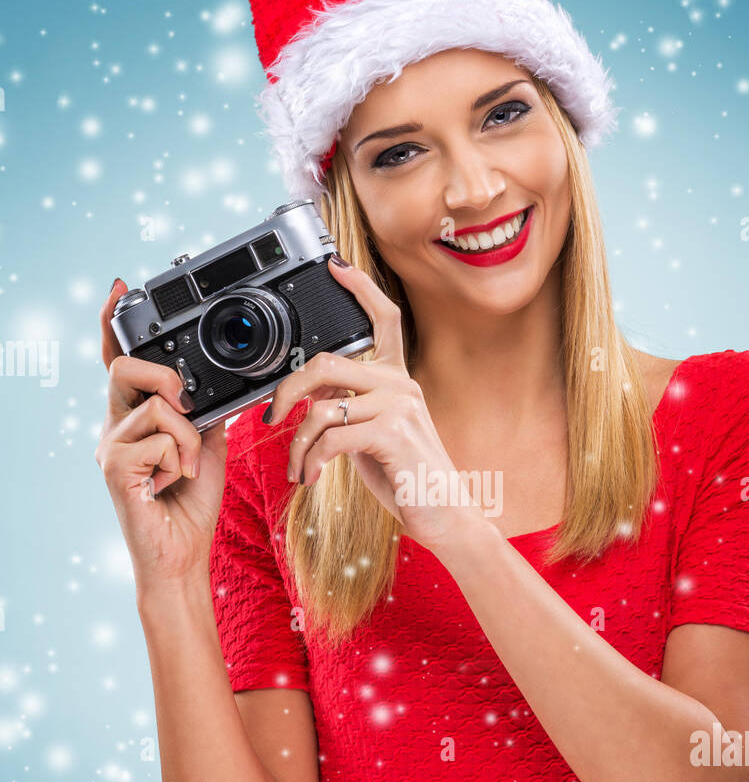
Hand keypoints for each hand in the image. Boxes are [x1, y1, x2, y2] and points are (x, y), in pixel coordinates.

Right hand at [95, 279, 228, 593]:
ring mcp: (111, 447)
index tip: (119, 287)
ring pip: (157, 407)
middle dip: (166, 378)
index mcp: (135, 416)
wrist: (183, 553)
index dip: (113, 323)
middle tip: (187, 407)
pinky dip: (181, 458)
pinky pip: (159, 438)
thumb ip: (205, 408)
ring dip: (188, 437)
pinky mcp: (115, 469)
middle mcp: (115, 426)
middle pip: (126, 367)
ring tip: (188, 467)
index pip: (118, 360)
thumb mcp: (208, 443)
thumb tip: (218, 380)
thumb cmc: (191, 502)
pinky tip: (173, 481)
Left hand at [262, 256, 485, 552]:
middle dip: (287, 392)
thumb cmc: (408, 479)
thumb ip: (348, 411)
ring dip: (297, 444)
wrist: (445, 516)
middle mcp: (401, 384)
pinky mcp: (393, 433)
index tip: (334, 266)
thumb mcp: (373, 437)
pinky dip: (311, 461)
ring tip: (299, 468)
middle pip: (327, 362)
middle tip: (271, 419)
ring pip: (321, 408)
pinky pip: (330, 437)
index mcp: (398, 380)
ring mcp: (399, 406)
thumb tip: (310, 400)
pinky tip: (312, 478)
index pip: (384, 319)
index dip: (360, 288)